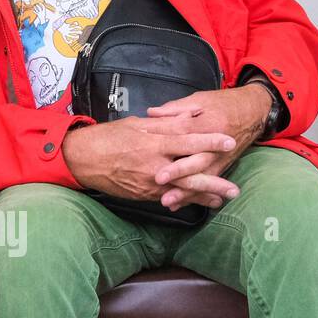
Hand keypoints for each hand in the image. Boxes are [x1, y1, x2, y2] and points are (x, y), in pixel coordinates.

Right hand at [62, 116, 240, 206]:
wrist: (83, 160)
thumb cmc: (109, 137)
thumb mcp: (138, 123)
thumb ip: (167, 122)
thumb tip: (193, 115)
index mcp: (154, 142)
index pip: (188, 141)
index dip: (210, 142)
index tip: (229, 142)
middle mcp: (154, 165)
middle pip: (190, 175)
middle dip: (214, 183)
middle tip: (234, 190)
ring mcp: (148, 183)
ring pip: (181, 191)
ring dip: (202, 197)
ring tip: (221, 201)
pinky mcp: (142, 194)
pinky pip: (167, 197)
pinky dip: (183, 200)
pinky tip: (197, 202)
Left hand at [146, 83, 270, 210]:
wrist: (254, 111)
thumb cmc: (224, 103)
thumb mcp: (199, 100)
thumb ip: (174, 109)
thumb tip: (151, 113)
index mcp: (207, 123)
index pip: (184, 133)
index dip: (167, 141)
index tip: (148, 145)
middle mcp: (214, 144)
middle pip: (195, 159)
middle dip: (178, 171)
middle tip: (159, 179)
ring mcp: (219, 158)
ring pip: (200, 177)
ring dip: (185, 191)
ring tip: (167, 200)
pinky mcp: (221, 167)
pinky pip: (206, 183)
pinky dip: (192, 196)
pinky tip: (177, 205)